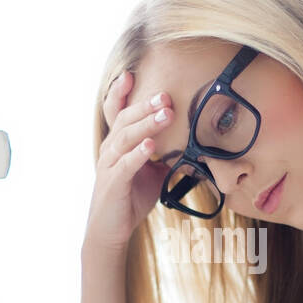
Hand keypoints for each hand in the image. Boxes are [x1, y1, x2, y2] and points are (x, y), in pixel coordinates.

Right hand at [84, 69, 174, 253]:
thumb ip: (166, 156)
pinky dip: (138, 154)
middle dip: (145, 106)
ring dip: (146, 125)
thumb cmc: (130, 197)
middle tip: (165, 96)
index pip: (116, 111)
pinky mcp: (113, 184)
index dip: (120, 92)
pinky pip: (126, 165)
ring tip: (165, 114)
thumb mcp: (152, 173)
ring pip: (125, 138)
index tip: (131, 74)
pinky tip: (151, 146)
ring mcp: (109, 165)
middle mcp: (110, 149)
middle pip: (125, 119)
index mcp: (117, 143)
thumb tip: (193, 145)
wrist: (111, 228)